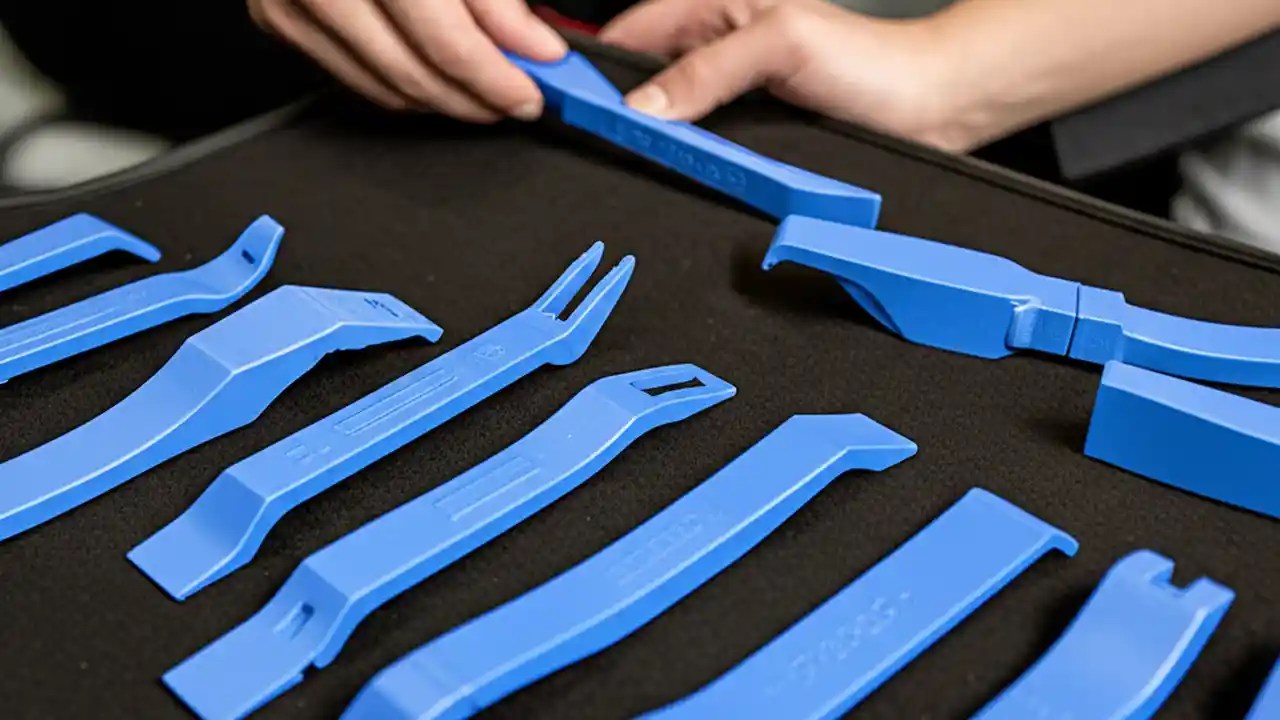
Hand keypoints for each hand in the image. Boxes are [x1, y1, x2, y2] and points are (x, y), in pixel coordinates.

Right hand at [248, 0, 567, 121]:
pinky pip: (352, 74)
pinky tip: (435, 75)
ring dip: (445, 98)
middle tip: (518, 98)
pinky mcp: (278, 14)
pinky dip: (401, 84)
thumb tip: (527, 41)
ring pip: (385, 83)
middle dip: (478, 95)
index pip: (446, 36)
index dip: (499, 70)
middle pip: (415, 70)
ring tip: (486, 92)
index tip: (539, 79)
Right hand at [599, 0, 979, 151]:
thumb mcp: (781, 46)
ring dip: (652, 135)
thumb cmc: (871, 62)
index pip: (632, 31)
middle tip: (600, 136)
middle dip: (619, 104)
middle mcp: (717, 42)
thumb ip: (709, 70)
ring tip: (633, 153)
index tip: (572, 99)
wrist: (926, 108)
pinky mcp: (747, 125)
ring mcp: (730, 86)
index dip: (597, 64)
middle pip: (641, 75)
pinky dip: (683, 155)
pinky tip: (677, 167)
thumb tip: (646, 105)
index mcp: (716, 3)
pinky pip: (698, 140)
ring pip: (666, 111)